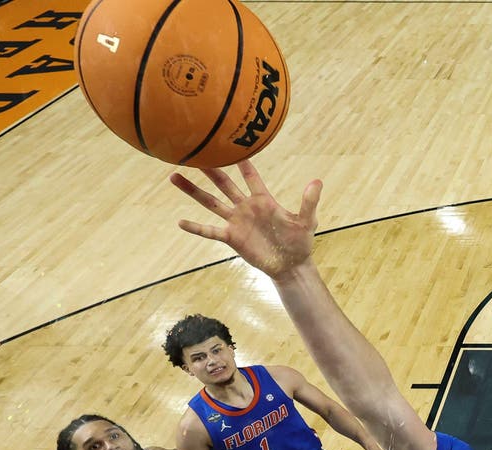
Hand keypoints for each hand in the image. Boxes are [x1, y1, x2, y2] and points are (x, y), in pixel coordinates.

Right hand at [171, 160, 320, 280]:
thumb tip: (317, 181)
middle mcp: (246, 207)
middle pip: (224, 184)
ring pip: (211, 203)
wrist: (291, 265)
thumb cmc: (300, 242)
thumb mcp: (307, 221)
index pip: (251, 176)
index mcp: (263, 199)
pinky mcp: (232, 238)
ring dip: (194, 191)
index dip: (241, 161)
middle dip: (210, 170)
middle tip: (194, 153)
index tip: (229, 142)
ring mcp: (237, 221)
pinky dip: (196, 227)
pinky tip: (180, 222)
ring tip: (174, 177)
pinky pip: (210, 231)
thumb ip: (309, 202)